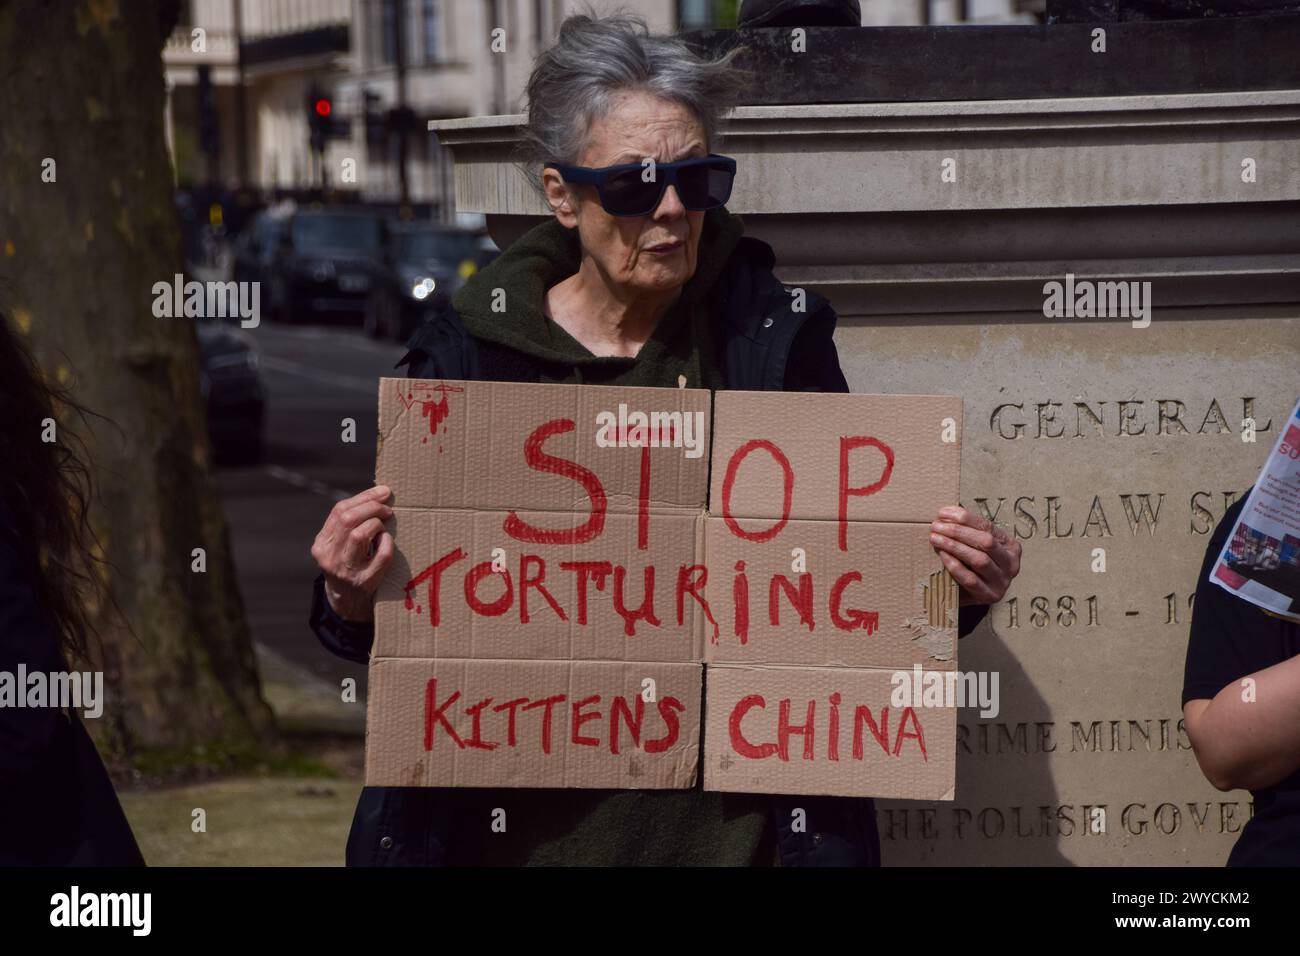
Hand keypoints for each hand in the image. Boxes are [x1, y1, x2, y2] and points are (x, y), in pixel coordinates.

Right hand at [310, 485, 394, 621]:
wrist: (347, 602)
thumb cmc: (348, 564)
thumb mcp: (338, 545)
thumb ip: (349, 523)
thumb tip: (378, 494)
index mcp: (321, 544)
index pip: (339, 511)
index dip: (364, 497)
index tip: (382, 491)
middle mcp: (329, 556)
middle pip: (348, 519)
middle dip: (372, 507)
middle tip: (387, 508)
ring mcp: (346, 570)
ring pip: (360, 535)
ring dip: (377, 524)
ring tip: (384, 524)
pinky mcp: (365, 582)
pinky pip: (381, 555)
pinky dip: (387, 543)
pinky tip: (387, 540)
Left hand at [929, 506, 1021, 604]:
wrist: (974, 595)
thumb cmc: (974, 565)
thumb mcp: (977, 546)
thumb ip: (968, 531)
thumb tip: (945, 514)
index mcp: (1011, 546)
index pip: (987, 526)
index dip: (965, 518)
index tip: (942, 513)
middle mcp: (1011, 563)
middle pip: (985, 541)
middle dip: (958, 531)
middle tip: (936, 526)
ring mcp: (1002, 581)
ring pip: (979, 559)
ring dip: (954, 546)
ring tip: (935, 539)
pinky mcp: (989, 595)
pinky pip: (971, 579)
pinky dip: (955, 566)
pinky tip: (943, 556)